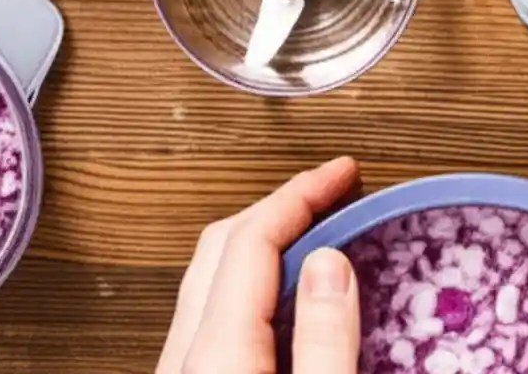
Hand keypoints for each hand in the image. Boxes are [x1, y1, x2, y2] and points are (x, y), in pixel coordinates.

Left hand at [156, 157, 362, 373]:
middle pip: (221, 247)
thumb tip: (328, 264)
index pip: (250, 240)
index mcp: (218, 356)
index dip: (299, 194)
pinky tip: (290, 292)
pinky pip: (214, 315)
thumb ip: (325, 341)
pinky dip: (254, 281)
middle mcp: (187, 360)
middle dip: (278, 206)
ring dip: (262, 241)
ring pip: (211, 279)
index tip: (340, 173)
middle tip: (329, 188)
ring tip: (315, 229)